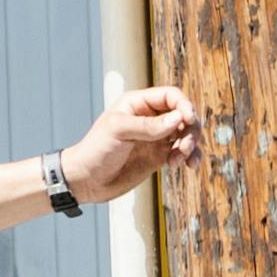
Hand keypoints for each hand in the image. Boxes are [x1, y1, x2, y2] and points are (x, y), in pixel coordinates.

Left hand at [61, 86, 204, 206]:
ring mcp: (156, 137)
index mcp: (138, 104)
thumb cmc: (95, 150)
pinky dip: (189, 156)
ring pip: (186, 134)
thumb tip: (179, 118)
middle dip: (190, 129)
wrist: (85, 181)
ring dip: (191, 145)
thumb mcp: (119, 131)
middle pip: (184, 115)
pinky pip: (182, 152)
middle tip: (183, 147)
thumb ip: (149, 125)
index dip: (184, 106)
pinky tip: (186, 165)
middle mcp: (150, 118)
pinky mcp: (159, 156)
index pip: (171, 96)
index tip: (188, 121)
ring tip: (181, 159)